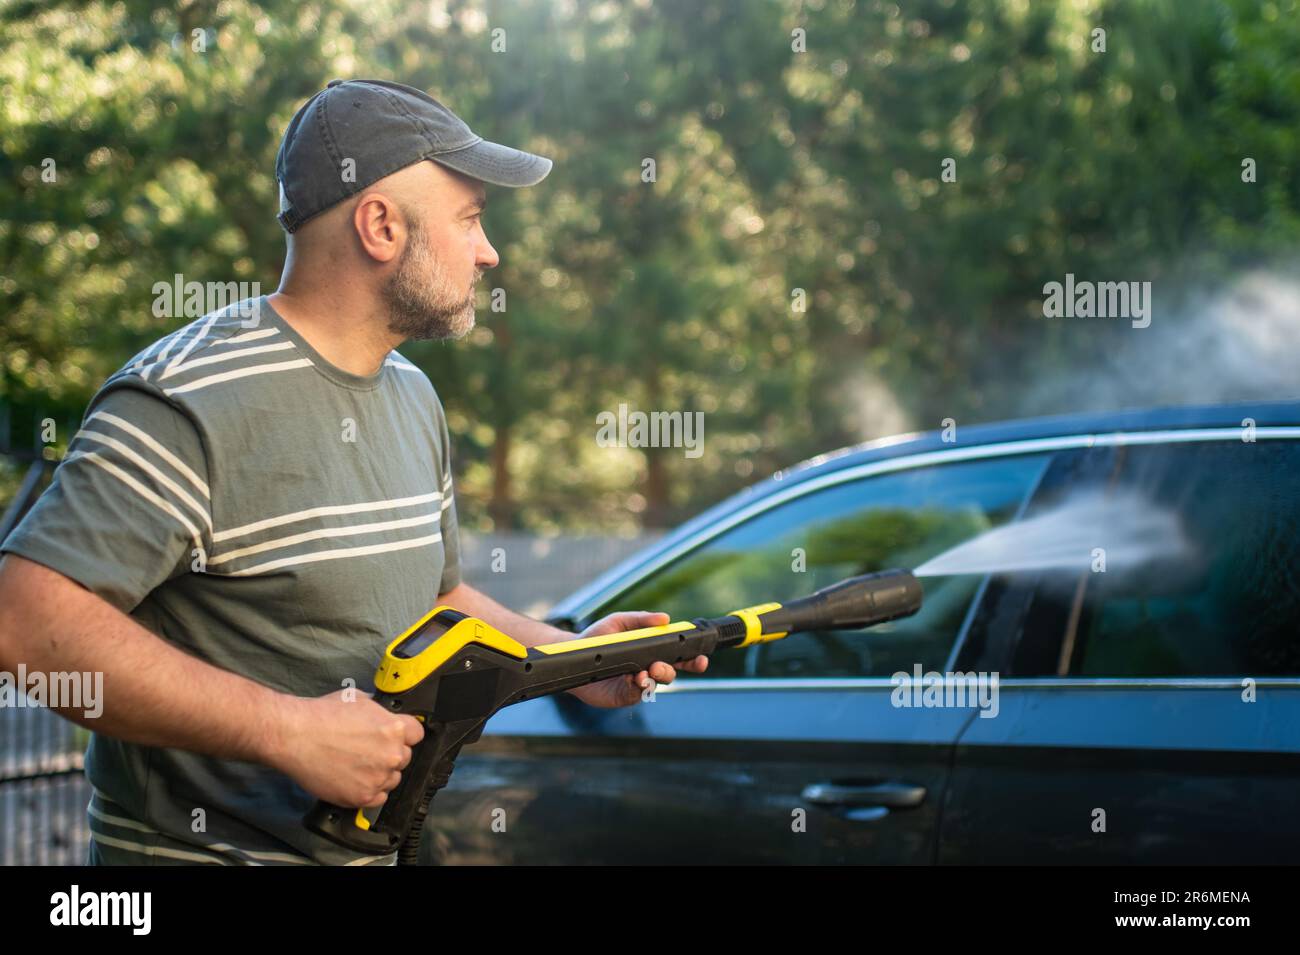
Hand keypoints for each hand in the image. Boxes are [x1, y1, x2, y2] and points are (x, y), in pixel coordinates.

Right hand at [267, 689, 424, 808]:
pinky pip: (378, 798)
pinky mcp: (361, 796)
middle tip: (368, 751)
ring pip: (392, 779)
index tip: (396, 738)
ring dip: (380, 774)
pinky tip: (354, 780)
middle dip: (389, 754)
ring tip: (357, 765)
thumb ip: (379, 711)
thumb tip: (385, 715)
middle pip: (404, 758)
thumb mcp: (359, 699)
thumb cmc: (321, 715)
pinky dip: (369, 792)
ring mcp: (377, 778)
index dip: (405, 735)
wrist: (294, 735)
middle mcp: (391, 754)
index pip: (417, 735)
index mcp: (394, 728)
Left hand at [566, 611, 708, 708]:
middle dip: (672, 670)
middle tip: (661, 665)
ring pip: (655, 685)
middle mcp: (647, 668)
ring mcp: (636, 684)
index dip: (693, 659)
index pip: (677, 656)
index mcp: (651, 651)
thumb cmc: (598, 637)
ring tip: (643, 672)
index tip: (702, 658)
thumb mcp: (619, 622)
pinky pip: (637, 695)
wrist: (573, 654)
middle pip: (670, 673)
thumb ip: (642, 619)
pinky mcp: (623, 696)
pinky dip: (637, 687)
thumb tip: (665, 618)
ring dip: (653, 678)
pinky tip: (631, 679)